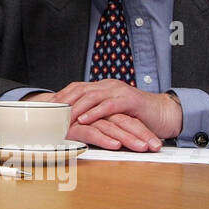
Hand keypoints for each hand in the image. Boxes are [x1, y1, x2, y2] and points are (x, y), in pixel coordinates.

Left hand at [27, 81, 181, 149]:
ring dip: (74, 107)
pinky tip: (84, 119)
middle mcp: (108, 86)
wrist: (164, 114)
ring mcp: (118, 91)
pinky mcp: (129, 100)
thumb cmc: (137, 117)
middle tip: (48, 113)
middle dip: (62, 100)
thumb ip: (94, 113)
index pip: (75, 88)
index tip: (44, 107)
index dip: (59, 97)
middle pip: (79, 89)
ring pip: (91, 96)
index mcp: (102, 87)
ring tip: (61, 118)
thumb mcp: (111, 114)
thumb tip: (72, 122)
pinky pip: (109, 105)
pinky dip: (94, 112)